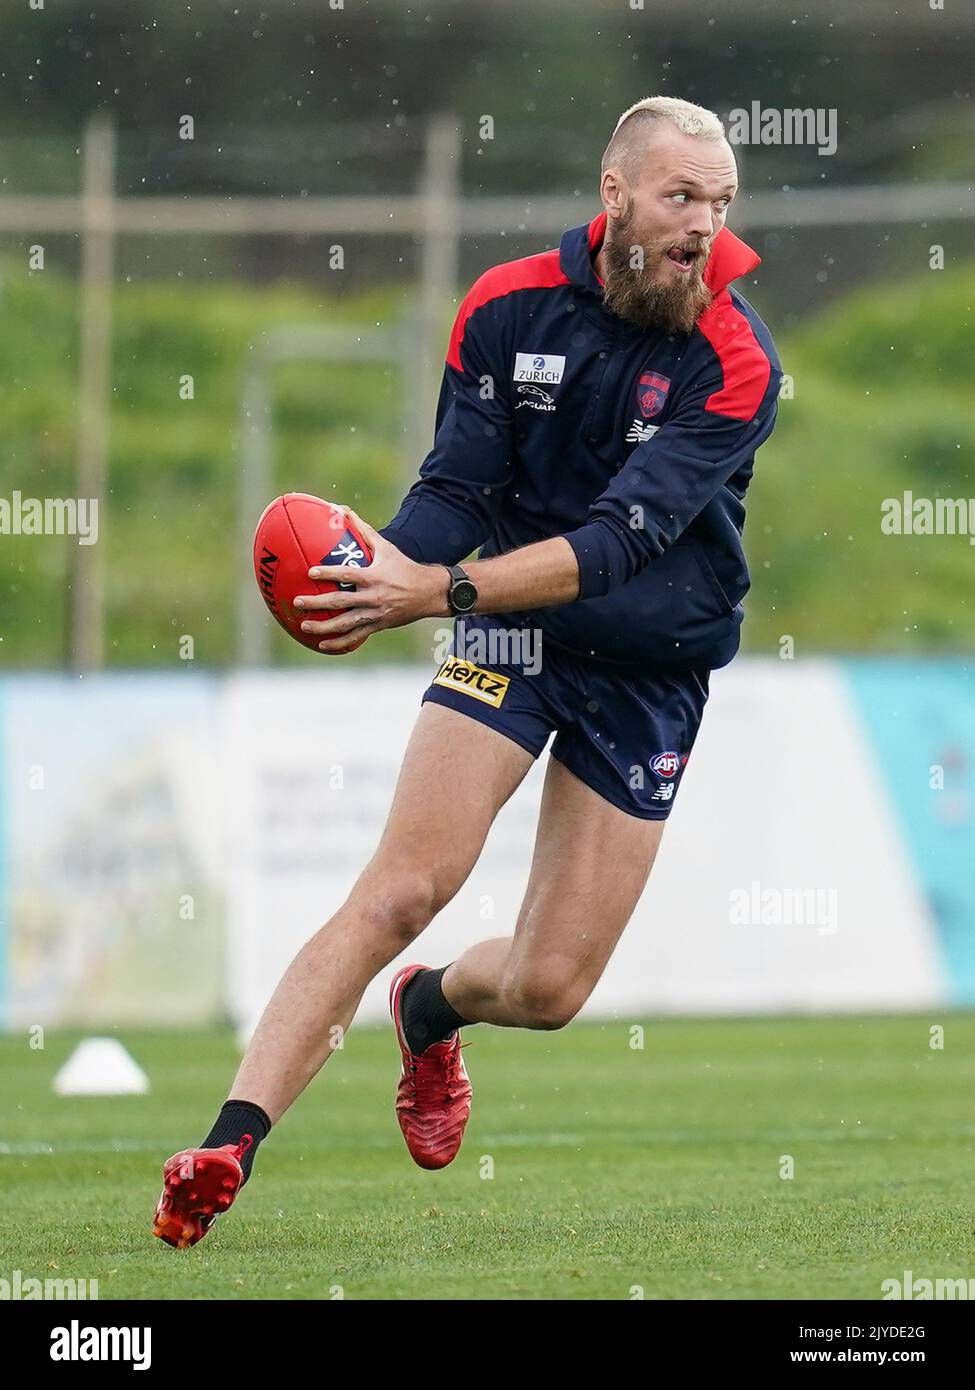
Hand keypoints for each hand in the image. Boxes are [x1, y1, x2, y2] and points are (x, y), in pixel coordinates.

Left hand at [292, 509, 449, 653]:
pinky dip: (340, 642)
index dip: (329, 573)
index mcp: (374, 576)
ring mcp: (376, 613)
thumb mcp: (386, 547)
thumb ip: (363, 530)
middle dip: (317, 603)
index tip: (310, 572)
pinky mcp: (379, 625)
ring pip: (346, 623)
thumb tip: (343, 510)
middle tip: (298, 602)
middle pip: (341, 602)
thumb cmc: (404, 567)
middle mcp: (374, 596)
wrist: (429, 593)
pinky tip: (322, 644)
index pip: (348, 574)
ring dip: (324, 627)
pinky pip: (356, 636)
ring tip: (304, 625)